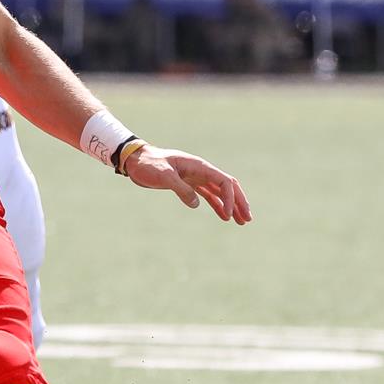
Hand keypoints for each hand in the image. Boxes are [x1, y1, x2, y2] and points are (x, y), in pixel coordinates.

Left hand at [125, 145, 252, 223]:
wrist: (136, 161)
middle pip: (228, 186)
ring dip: (231, 206)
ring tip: (241, 222)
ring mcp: (196, 178)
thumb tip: (196, 204)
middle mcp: (201, 171)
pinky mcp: (189, 184)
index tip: (228, 215)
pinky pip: (209, 195)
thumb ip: (180, 189)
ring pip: (220, 192)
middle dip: (239, 202)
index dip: (230, 198)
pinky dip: (218, 206)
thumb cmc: (149, 165)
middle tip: (247, 219)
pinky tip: (224, 217)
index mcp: (199, 166)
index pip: (224, 182)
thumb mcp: (164, 176)